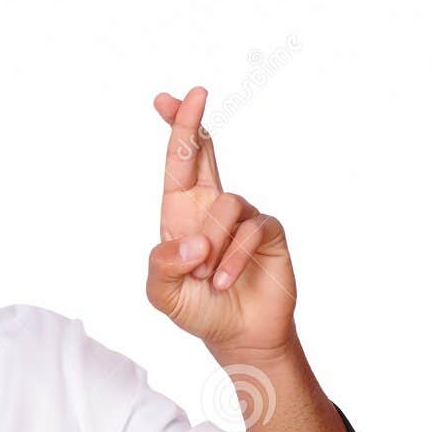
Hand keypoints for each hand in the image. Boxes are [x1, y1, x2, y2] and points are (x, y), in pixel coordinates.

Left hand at [144, 86, 296, 360]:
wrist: (238, 337)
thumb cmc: (197, 310)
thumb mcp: (164, 293)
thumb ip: (163, 266)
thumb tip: (191, 241)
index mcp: (181, 214)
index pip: (177, 165)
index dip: (174, 131)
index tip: (166, 99)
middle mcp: (211, 208)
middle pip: (204, 155)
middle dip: (192, 124)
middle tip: (194, 94)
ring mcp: (242, 217)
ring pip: (225, 204)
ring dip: (211, 243)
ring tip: (205, 277)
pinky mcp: (268, 231)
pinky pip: (249, 230)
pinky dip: (232, 258)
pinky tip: (224, 282)